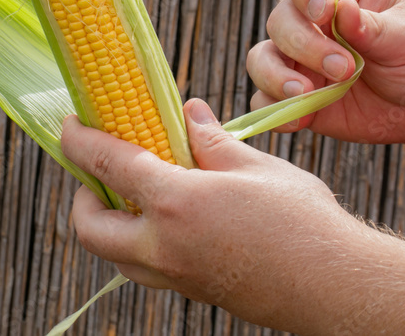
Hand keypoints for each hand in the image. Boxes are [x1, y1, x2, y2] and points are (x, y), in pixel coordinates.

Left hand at [60, 101, 365, 332]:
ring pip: (115, 256)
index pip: (107, 164)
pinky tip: (170, 220)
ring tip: (134, 195)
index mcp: (175, 204)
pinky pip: (146, 270)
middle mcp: (164, 247)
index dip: (79, 140)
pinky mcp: (194, 291)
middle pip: (89, 228)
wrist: (336, 288)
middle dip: (82, 198)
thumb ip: (211, 140)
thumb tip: (187, 113)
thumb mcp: (255, 166)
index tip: (69, 124)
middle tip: (98, 172)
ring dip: (110, 225)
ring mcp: (177, 276)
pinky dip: (139, 244)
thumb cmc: (303, 223)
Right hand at [246, 0, 404, 146]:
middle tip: (345, 69)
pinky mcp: (296, 97)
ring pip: (261, 59)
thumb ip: (373, 26)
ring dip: (276, 76)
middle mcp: (311, 21)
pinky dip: (274, 111)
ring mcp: (299, 60)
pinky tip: (299, 120)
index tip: (323, 12)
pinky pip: (265, 102)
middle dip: (304, 44)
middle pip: (279, 19)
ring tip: (304, 95)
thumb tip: (343, 10)